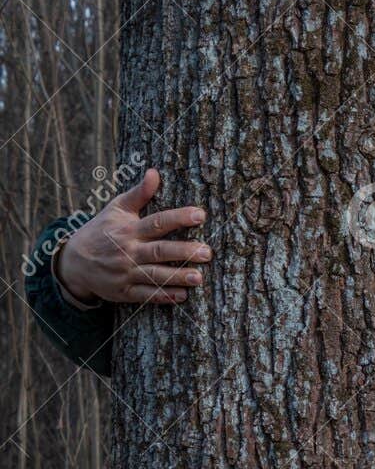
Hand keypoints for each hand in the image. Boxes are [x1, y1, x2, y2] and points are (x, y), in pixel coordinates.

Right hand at [54, 168, 209, 306]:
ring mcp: (126, 272)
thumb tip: (155, 172)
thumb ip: (138, 193)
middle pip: (160, 250)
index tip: (200, 215)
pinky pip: (146, 295)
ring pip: (155, 275)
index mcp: (129, 229)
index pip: (157, 222)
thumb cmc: (101, 231)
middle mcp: (129, 251)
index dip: (179, 218)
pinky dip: (164, 296)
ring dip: (177, 277)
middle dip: (184, 251)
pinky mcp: (125, 292)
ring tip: (199, 277)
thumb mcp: (116, 209)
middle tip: (207, 252)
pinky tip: (183, 296)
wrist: (74, 262)